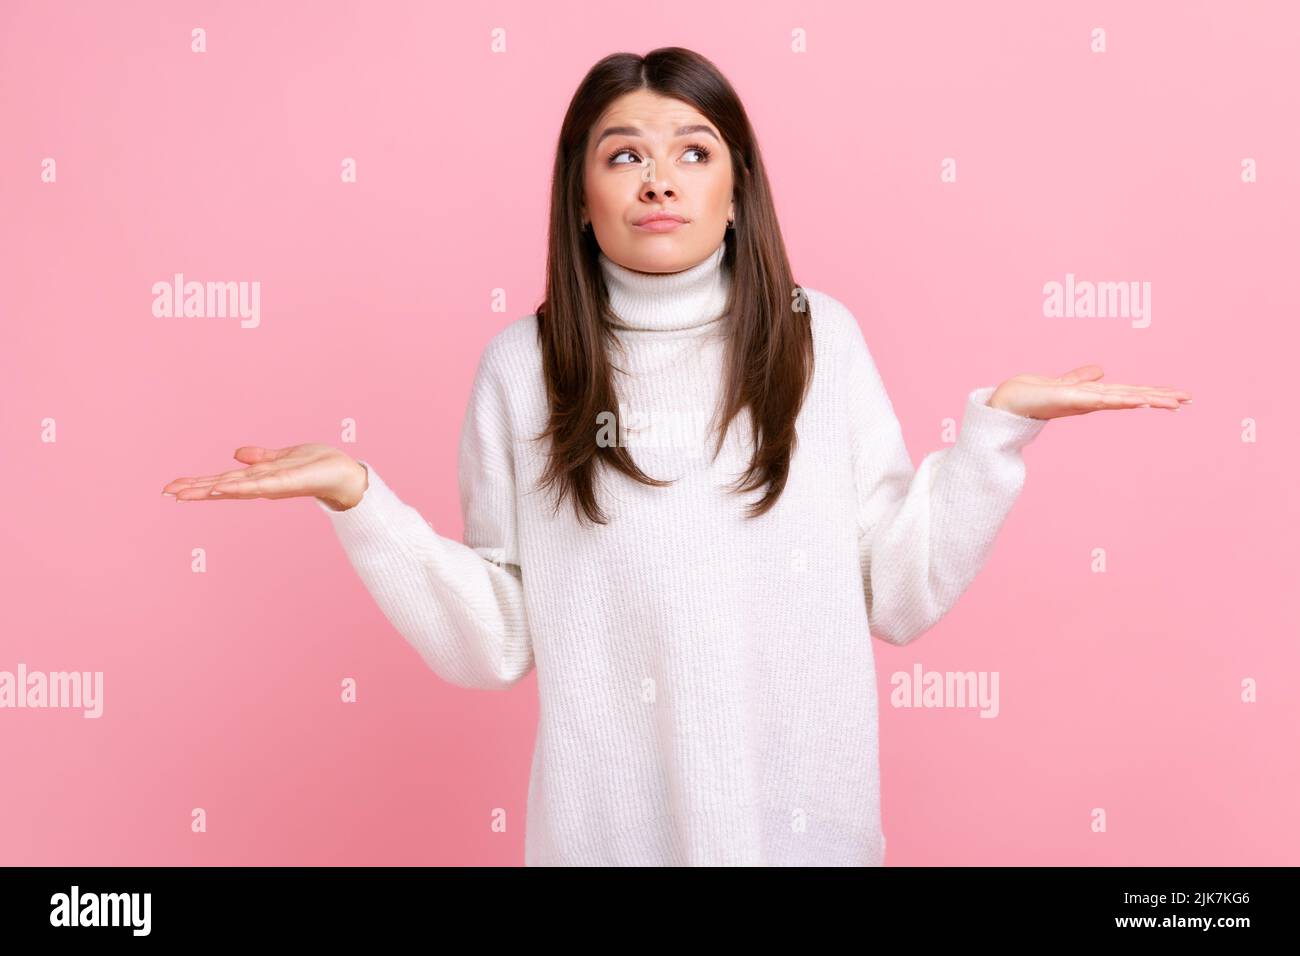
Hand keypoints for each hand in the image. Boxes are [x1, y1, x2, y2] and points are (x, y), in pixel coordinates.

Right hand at [162, 444, 368, 509]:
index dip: (198, 483)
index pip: (222, 480)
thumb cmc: (317, 466)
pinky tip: (222, 488)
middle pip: (222, 486)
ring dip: (211, 490)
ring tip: (187, 493)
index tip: (172, 487)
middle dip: (195, 489)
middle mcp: (262, 485)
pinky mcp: (287, 483)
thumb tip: (237, 454)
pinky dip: (240, 487)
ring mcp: (273, 486)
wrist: (345, 474)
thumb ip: (260, 458)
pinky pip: (260, 485)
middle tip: (166, 492)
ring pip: (236, 487)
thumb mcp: (282, 458)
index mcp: (258, 478)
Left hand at [988, 366, 1191, 419]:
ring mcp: (1083, 401)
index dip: (1153, 393)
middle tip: (1189, 400)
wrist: (1008, 403)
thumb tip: (1100, 370)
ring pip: (1122, 399)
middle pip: (1133, 397)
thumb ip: (1081, 377)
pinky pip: (1100, 399)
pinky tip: (1137, 400)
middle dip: (1160, 398)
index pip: (1129, 392)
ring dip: (1148, 399)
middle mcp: (1092, 400)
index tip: (1177, 396)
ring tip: (1173, 401)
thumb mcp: (1064, 383)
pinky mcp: (1070, 400)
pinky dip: (1120, 399)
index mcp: (1094, 395)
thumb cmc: (1032, 395)